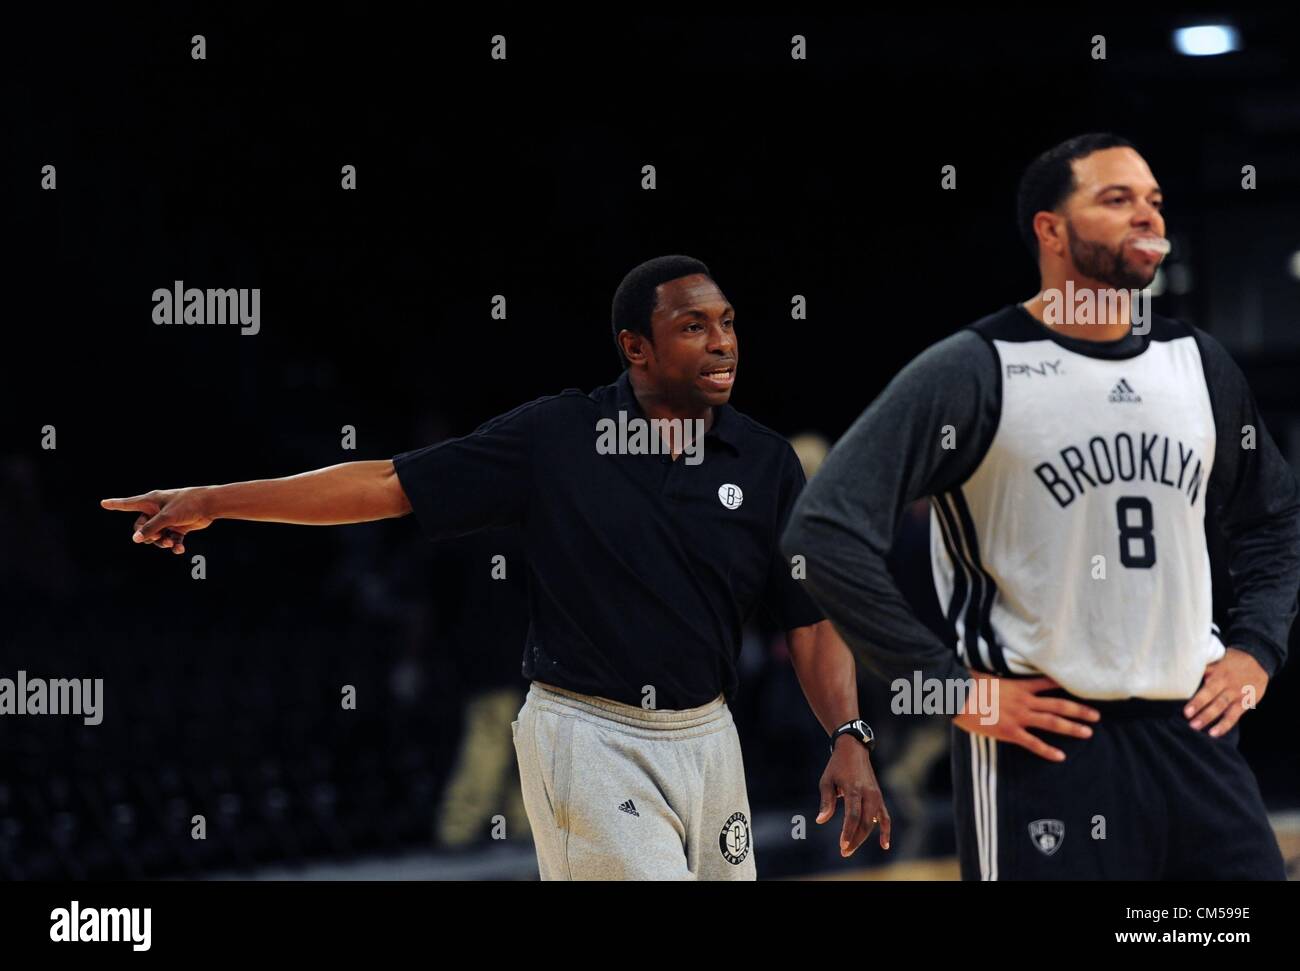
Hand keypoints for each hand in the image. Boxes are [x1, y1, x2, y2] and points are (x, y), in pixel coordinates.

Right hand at [100, 488, 215, 553]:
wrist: (210, 505)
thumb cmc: (187, 505)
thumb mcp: (166, 517)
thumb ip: (151, 528)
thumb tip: (135, 539)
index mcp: (150, 501)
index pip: (128, 504)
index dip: (115, 504)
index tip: (103, 503)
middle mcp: (157, 510)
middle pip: (142, 527)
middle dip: (147, 536)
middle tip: (156, 538)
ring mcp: (168, 519)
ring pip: (157, 536)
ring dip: (161, 542)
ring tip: (169, 543)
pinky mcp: (179, 527)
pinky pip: (172, 539)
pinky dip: (174, 545)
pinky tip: (179, 550)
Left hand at [816, 734, 890, 856]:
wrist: (854, 750)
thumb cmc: (837, 766)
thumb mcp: (827, 781)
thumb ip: (826, 801)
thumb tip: (820, 821)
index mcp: (854, 788)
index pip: (853, 815)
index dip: (848, 832)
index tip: (842, 845)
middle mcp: (868, 793)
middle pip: (865, 822)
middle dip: (855, 839)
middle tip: (843, 852)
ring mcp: (876, 796)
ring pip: (873, 822)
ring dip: (864, 837)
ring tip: (851, 848)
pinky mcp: (879, 798)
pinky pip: (885, 817)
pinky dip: (885, 830)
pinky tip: (884, 845)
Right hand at [952, 671, 1099, 761]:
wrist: (957, 695)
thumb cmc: (967, 683)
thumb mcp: (985, 674)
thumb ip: (997, 677)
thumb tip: (995, 674)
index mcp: (1018, 686)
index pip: (1046, 684)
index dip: (1064, 686)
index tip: (1079, 688)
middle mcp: (1024, 701)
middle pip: (1058, 705)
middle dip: (1079, 710)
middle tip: (1096, 715)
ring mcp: (1018, 717)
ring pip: (1052, 723)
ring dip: (1072, 728)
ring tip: (1087, 733)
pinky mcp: (1009, 732)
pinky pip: (1033, 743)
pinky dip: (1047, 750)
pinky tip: (1060, 756)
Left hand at [1184, 648, 1268, 736]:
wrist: (1260, 661)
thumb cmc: (1233, 661)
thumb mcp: (1219, 659)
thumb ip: (1205, 667)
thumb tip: (1185, 671)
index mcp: (1219, 672)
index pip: (1206, 686)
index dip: (1197, 698)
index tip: (1186, 708)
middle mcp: (1227, 684)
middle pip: (1212, 697)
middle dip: (1200, 707)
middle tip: (1188, 719)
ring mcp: (1237, 694)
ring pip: (1222, 707)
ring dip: (1209, 718)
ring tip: (1196, 727)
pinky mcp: (1245, 702)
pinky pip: (1234, 716)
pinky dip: (1224, 725)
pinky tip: (1214, 733)